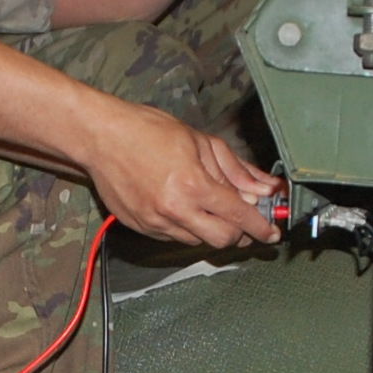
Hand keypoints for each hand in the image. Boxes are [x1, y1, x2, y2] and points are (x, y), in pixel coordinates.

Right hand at [75, 96, 280, 247]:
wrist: (101, 138)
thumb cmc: (146, 131)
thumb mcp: (200, 141)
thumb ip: (235, 170)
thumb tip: (262, 188)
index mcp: (193, 185)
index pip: (239, 216)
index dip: (261, 226)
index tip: (271, 231)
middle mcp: (175, 210)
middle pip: (222, 239)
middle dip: (238, 232)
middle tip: (242, 219)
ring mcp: (155, 222)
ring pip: (197, 240)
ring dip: (209, 228)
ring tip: (203, 203)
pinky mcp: (140, 227)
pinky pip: (173, 237)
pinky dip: (184, 226)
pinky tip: (180, 204)